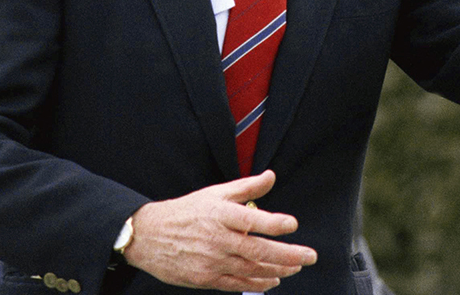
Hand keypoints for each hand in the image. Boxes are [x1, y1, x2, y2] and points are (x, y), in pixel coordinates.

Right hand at [123, 170, 316, 291]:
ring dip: (277, 270)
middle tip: (310, 256)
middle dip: (288, 255)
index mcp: (220, 215)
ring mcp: (211, 261)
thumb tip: (271, 176)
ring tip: (296, 267)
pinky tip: (273, 279)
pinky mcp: (205, 278)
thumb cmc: (185, 212)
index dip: (275, 223)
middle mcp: (217, 239)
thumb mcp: (215, 193)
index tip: (293, 224)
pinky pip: (237, 284)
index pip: (253, 220)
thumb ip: (246, 187)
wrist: (149, 236)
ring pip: (251, 270)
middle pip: (258, 250)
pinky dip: (257, 284)